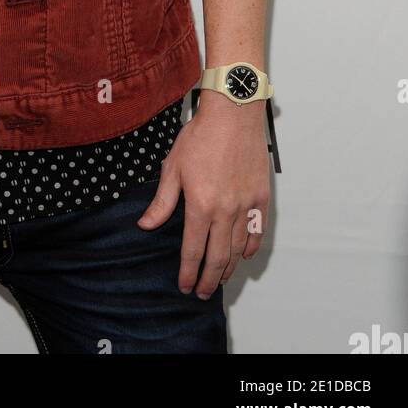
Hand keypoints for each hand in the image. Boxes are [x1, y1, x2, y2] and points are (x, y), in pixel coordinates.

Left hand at [135, 92, 269, 297]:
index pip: (193, 250)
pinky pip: (257, 231)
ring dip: (229, 268)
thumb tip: (146, 225)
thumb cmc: (201, 136)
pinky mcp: (261, 197)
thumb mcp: (172, 167)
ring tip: (220, 279)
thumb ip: (162, 202)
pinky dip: (250, 247)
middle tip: (202, 292)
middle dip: (209, 280)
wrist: (233, 115)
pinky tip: (243, 255)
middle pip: (218, 258)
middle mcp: (225, 211)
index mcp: (201, 205)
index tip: (184, 286)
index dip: (188, 272)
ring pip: (238, 249)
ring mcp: (246, 205)